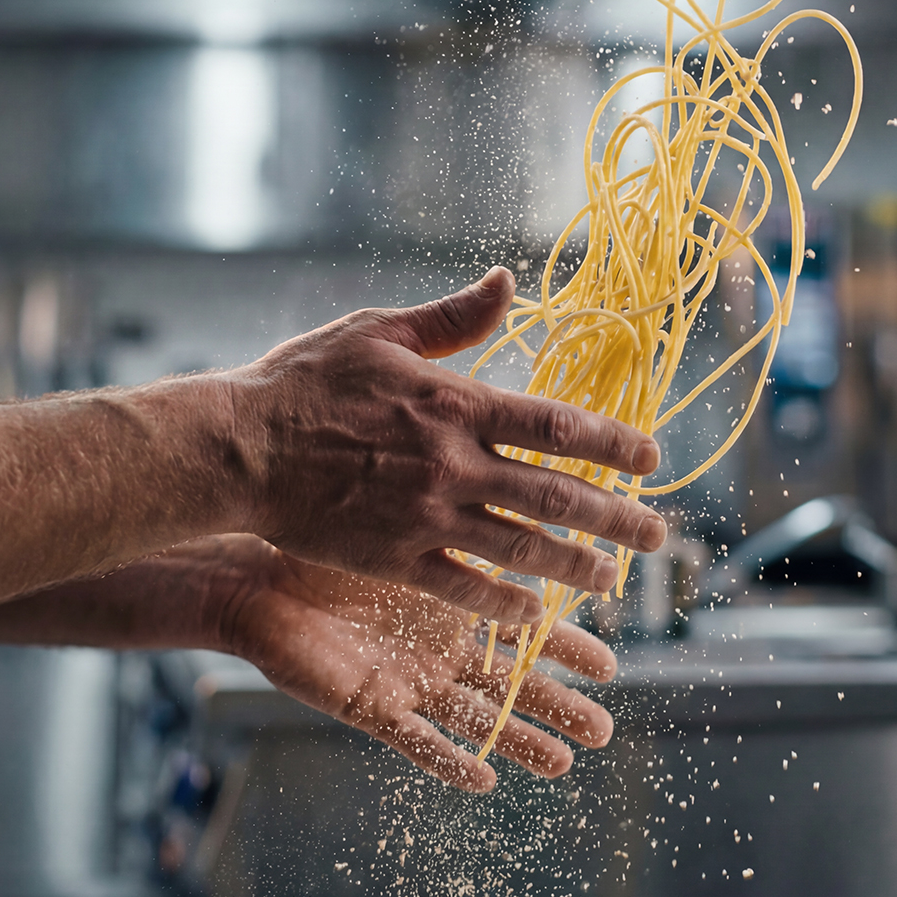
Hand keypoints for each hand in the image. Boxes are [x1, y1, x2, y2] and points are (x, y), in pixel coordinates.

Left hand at [203, 535, 617, 792]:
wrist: (254, 571)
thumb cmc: (324, 534)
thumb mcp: (399, 518)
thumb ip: (453, 507)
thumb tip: (503, 460)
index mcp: (451, 605)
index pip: (524, 630)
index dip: (566, 650)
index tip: (612, 664)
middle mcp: (436, 648)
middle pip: (512, 684)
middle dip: (559, 705)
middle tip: (605, 729)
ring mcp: (405, 679)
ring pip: (475, 719)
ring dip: (519, 741)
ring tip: (565, 764)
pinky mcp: (368, 703)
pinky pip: (413, 739)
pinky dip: (447, 759)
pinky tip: (484, 781)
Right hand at [225, 267, 666, 625]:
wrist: (238, 448)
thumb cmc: (303, 382)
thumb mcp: (378, 331)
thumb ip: (451, 318)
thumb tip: (507, 282)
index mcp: (454, 404)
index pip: (555, 425)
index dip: (612, 444)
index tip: (651, 459)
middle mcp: (452, 464)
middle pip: (556, 494)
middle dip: (615, 518)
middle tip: (658, 536)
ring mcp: (426, 516)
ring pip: (521, 547)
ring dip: (574, 566)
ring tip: (611, 580)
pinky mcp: (395, 557)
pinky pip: (463, 585)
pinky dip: (503, 602)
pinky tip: (532, 614)